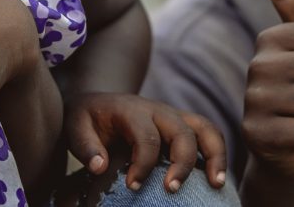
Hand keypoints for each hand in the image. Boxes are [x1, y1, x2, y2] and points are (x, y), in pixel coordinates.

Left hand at [65, 92, 227, 193]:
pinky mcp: (182, 125)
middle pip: (181, 130)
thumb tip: (99, 167)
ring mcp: (173, 116)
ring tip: (217, 184)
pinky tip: (217, 180)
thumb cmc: (87, 119)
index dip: (142, 164)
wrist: (97, 103)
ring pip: (205, 127)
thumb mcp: (75, 127)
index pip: (146, 136)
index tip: (132, 187)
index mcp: (131, 110)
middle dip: (181, 162)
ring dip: (215, 154)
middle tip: (171, 191)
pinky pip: (208, 134)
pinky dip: (218, 153)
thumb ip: (85, 146)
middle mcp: (158, 110)